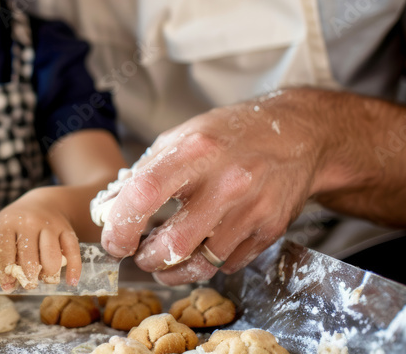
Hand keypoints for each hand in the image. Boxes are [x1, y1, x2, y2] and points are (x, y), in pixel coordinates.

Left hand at [0, 187, 83, 290]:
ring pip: (52, 256)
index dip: (5, 273)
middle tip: (28, 284)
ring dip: (48, 274)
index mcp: (8, 223)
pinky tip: (71, 282)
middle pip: (30, 258)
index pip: (5, 253)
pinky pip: (72, 251)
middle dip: (29, 278)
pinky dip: (74, 269)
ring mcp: (49, 225)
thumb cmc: (15, 222)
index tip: (8, 286)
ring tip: (44, 279)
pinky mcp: (66, 229)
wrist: (41, 202)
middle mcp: (29, 223)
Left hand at [98, 89, 331, 284]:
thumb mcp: (181, 138)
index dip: (121, 225)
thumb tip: (107, 210)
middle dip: (147, 259)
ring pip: (202, 264)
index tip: (114, 241)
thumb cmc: (231, 134)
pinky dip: (209, 263)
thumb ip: (143, 173)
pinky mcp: (270, 229)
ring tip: (163, 261)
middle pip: (174, 243)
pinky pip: (228, 264)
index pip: (144, 194)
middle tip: (140, 256)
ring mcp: (252, 209)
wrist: (298, 134)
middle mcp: (226, 182)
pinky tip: (203, 248)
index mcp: (195, 151)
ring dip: (174, 270)